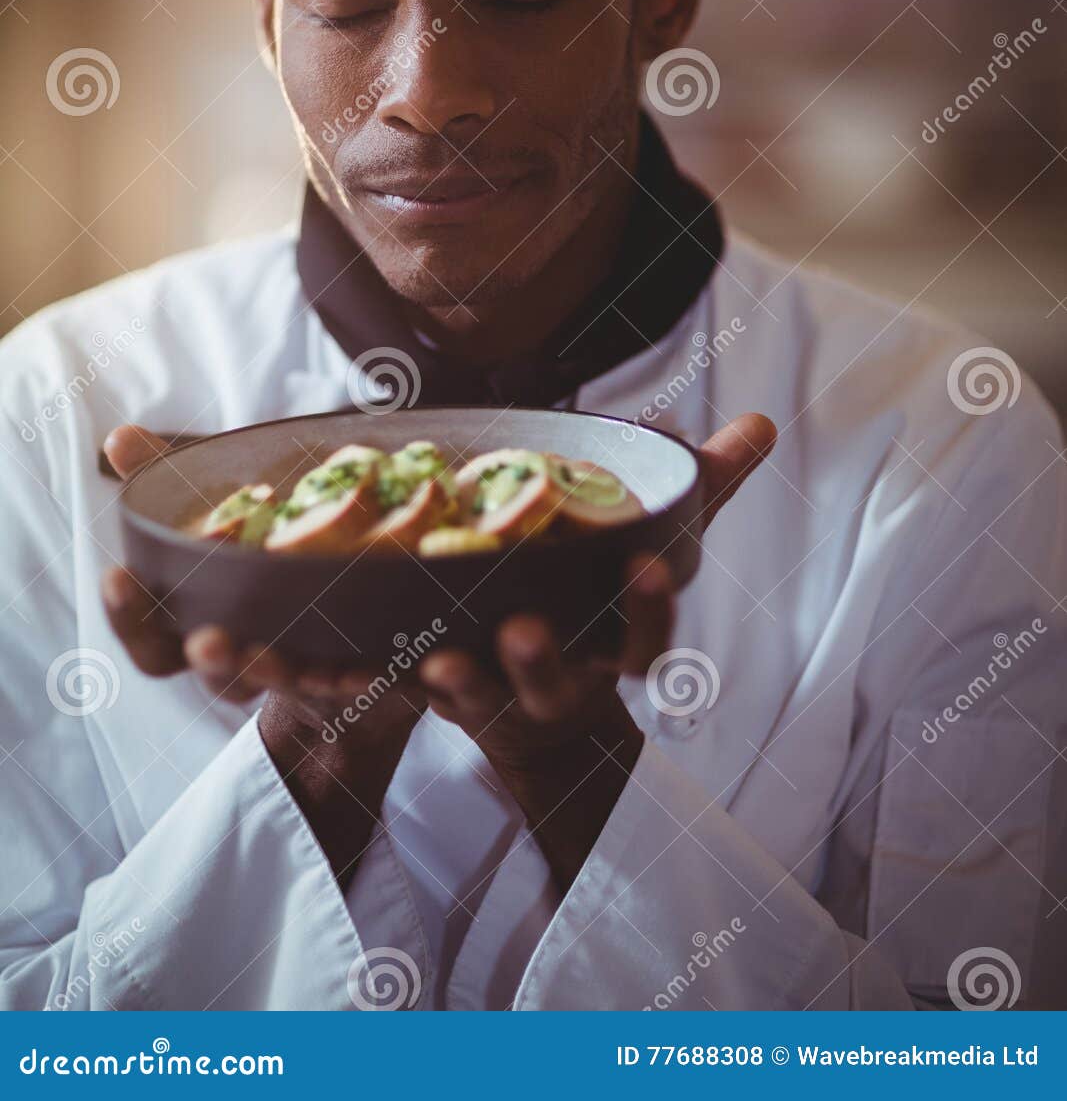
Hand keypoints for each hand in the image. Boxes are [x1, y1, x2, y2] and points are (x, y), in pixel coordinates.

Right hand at [101, 424, 424, 885]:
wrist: (374, 624)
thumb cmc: (282, 555)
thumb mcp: (233, 508)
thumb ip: (176, 477)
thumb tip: (118, 438)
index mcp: (213, 628)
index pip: (152, 640)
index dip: (129, 615)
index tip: (117, 574)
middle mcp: (262, 662)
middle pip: (224, 676)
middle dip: (216, 660)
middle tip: (207, 639)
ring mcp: (321, 674)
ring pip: (300, 685)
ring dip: (293, 674)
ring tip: (295, 659)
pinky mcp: (386, 673)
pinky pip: (386, 682)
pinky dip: (386, 671)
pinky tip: (399, 659)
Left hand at [416, 411, 775, 889]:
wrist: (537, 707)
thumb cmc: (596, 600)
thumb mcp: (652, 544)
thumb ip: (698, 488)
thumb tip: (761, 424)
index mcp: (612, 644)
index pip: (647, 640)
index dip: (648, 610)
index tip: (645, 567)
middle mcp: (560, 682)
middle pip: (560, 681)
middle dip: (544, 660)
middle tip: (528, 628)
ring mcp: (497, 697)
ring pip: (481, 699)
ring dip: (463, 682)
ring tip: (442, 656)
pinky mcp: (437, 699)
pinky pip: (407, 701)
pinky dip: (380, 685)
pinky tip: (358, 664)